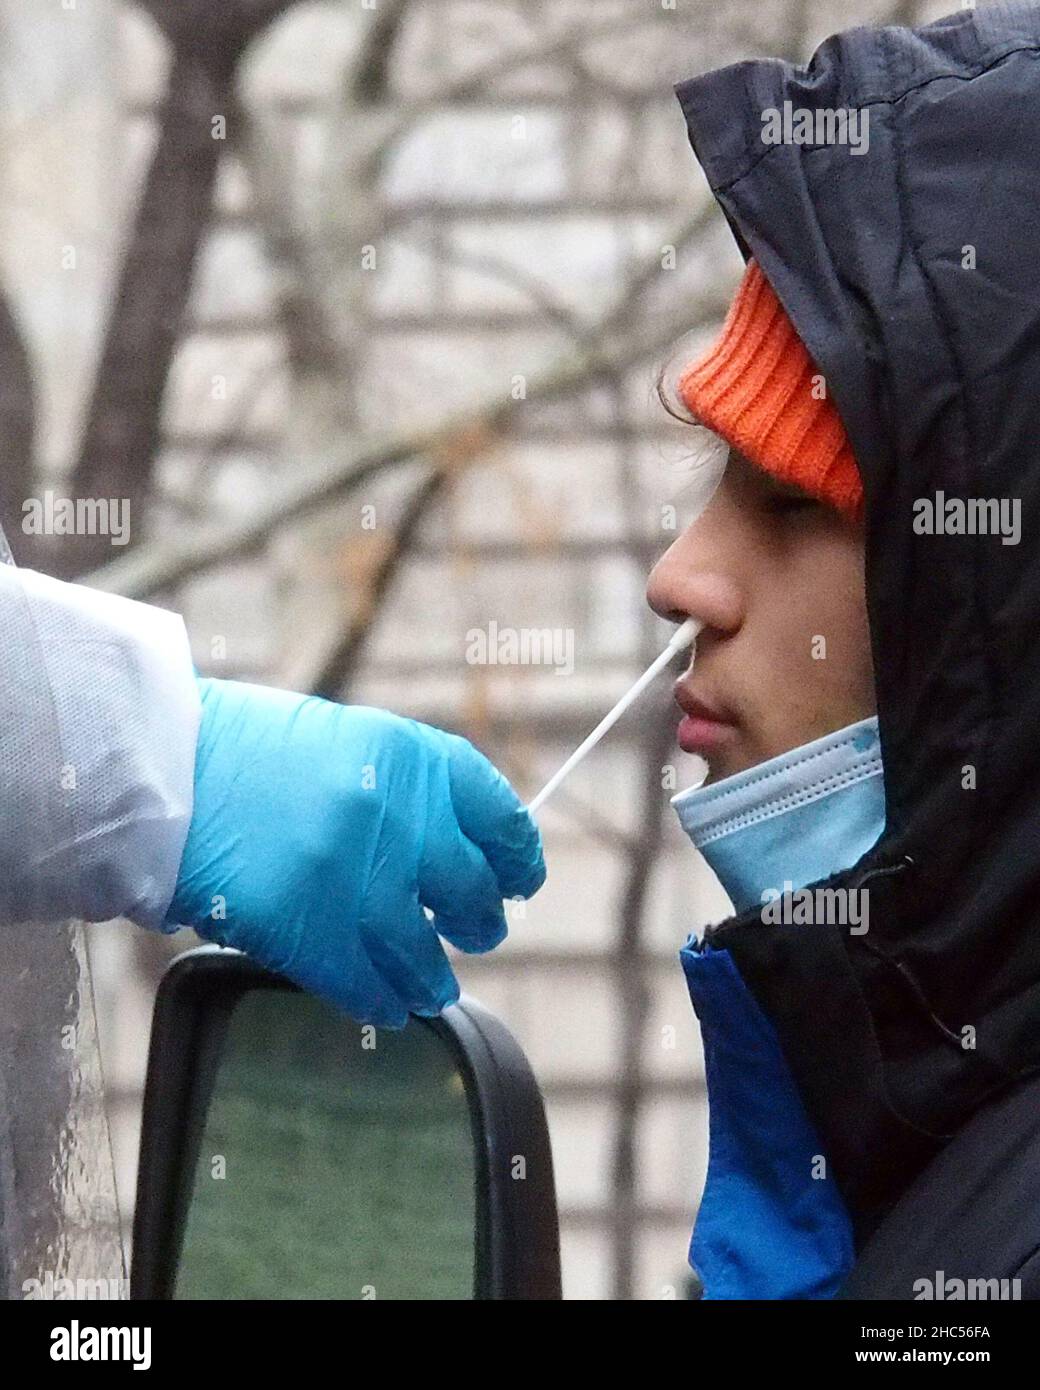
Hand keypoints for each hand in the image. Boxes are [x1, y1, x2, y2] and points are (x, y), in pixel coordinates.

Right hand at [164, 679, 545, 1026]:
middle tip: (479, 931)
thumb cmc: (245, 751)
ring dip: (433, 976)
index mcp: (411, 757)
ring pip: (423, 951)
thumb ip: (406, 790)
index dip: (517, 855)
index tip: (521, 878)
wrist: (160, 767)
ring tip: (434, 985)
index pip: (498, 815)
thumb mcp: (346, 741)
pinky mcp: (307, 929)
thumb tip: (458, 845)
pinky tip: (386, 1006)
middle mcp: (395, 815)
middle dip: (481, 920)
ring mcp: (353, 876)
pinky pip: (365, 985)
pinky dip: (381, 1001)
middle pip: (470, 889)